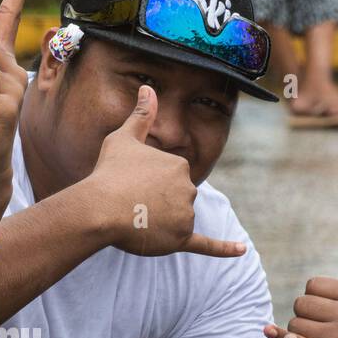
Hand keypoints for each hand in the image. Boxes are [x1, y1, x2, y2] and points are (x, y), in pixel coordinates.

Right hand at [87, 85, 245, 257]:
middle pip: (174, 198)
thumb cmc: (107, 172)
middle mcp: (188, 188)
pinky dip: (224, 248)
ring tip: (132, 217)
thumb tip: (149, 87)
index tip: (128, 183)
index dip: (145, 182)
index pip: (168, 177)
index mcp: (178, 165)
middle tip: (127, 200)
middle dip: (153, 201)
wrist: (98, 208)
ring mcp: (185, 214)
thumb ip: (141, 115)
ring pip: (175, 219)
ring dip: (158, 220)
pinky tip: (240, 250)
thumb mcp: (122, 138)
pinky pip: (206, 244)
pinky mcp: (180, 238)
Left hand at [265, 277, 337, 337]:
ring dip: (302, 332)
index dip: (314, 296)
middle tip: (323, 329)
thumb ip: (332, 297)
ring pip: (294, 323)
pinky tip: (268, 330)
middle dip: (306, 315)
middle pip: (301, 304)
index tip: (325, 308)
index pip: (314, 285)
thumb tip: (310, 286)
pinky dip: (279, 337)